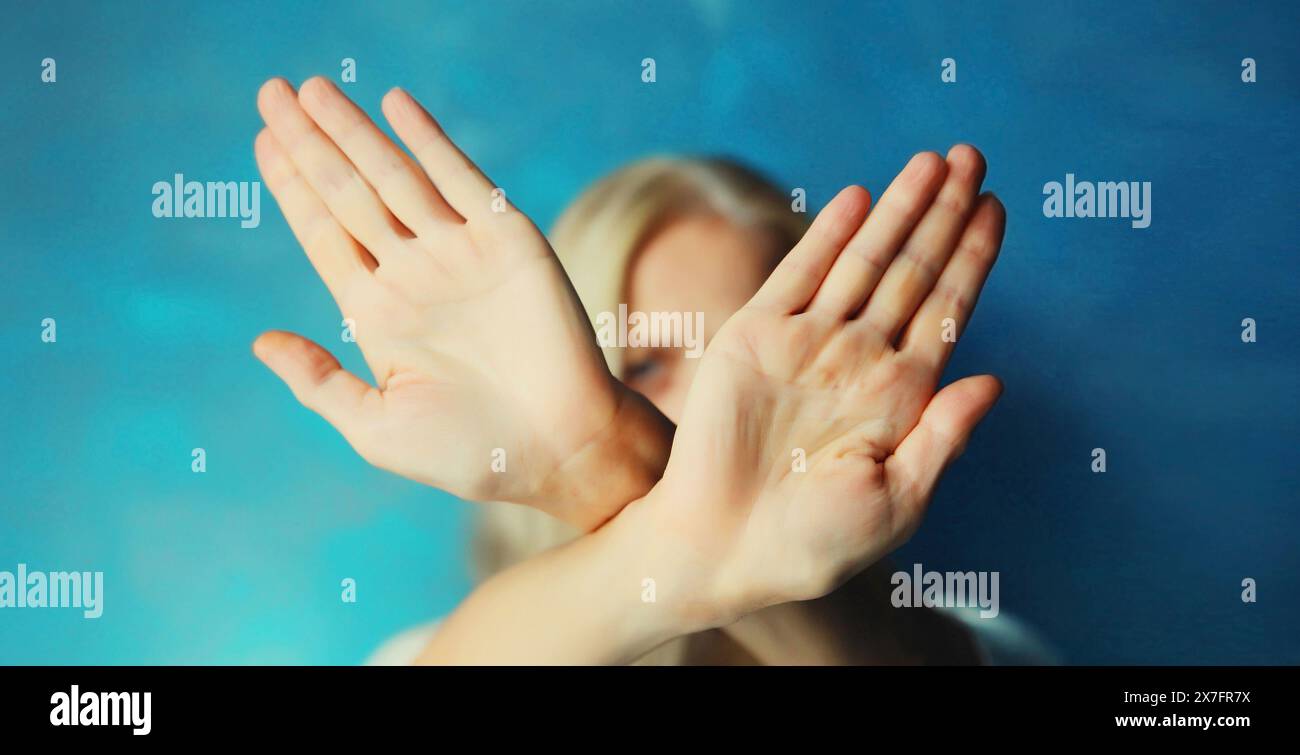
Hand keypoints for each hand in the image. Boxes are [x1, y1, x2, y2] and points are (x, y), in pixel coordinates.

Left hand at [251, 77, 669, 527]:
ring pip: (394, 177)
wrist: (560, 453)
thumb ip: (319, 381)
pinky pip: (461, 180)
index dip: (292, 188)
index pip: (324, 233)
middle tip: (271, 94)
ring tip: (311, 90)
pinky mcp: (507, 241)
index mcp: (377, 313)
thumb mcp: (376, 426)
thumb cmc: (470, 454)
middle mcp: (414, 273)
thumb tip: (260, 341)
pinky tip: (394, 105)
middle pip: (348, 194)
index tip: (261, 143)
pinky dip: (428, 141)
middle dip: (309, 145)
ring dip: (353, 132)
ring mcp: (459, 254)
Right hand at [640, 147, 1005, 625]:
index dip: (974, 258)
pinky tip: (860, 197)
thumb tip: (996, 381)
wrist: (721, 550)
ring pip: (864, 260)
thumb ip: (943, 438)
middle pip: (913, 270)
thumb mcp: (897, 502)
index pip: (947, 310)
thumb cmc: (811, 543)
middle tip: (973, 155)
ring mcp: (806, 342)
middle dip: (944, 213)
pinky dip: (828, 235)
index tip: (997, 209)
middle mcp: (858, 359)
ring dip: (898, 209)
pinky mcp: (754, 336)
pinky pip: (799, 274)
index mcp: (899, 397)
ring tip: (934, 160)